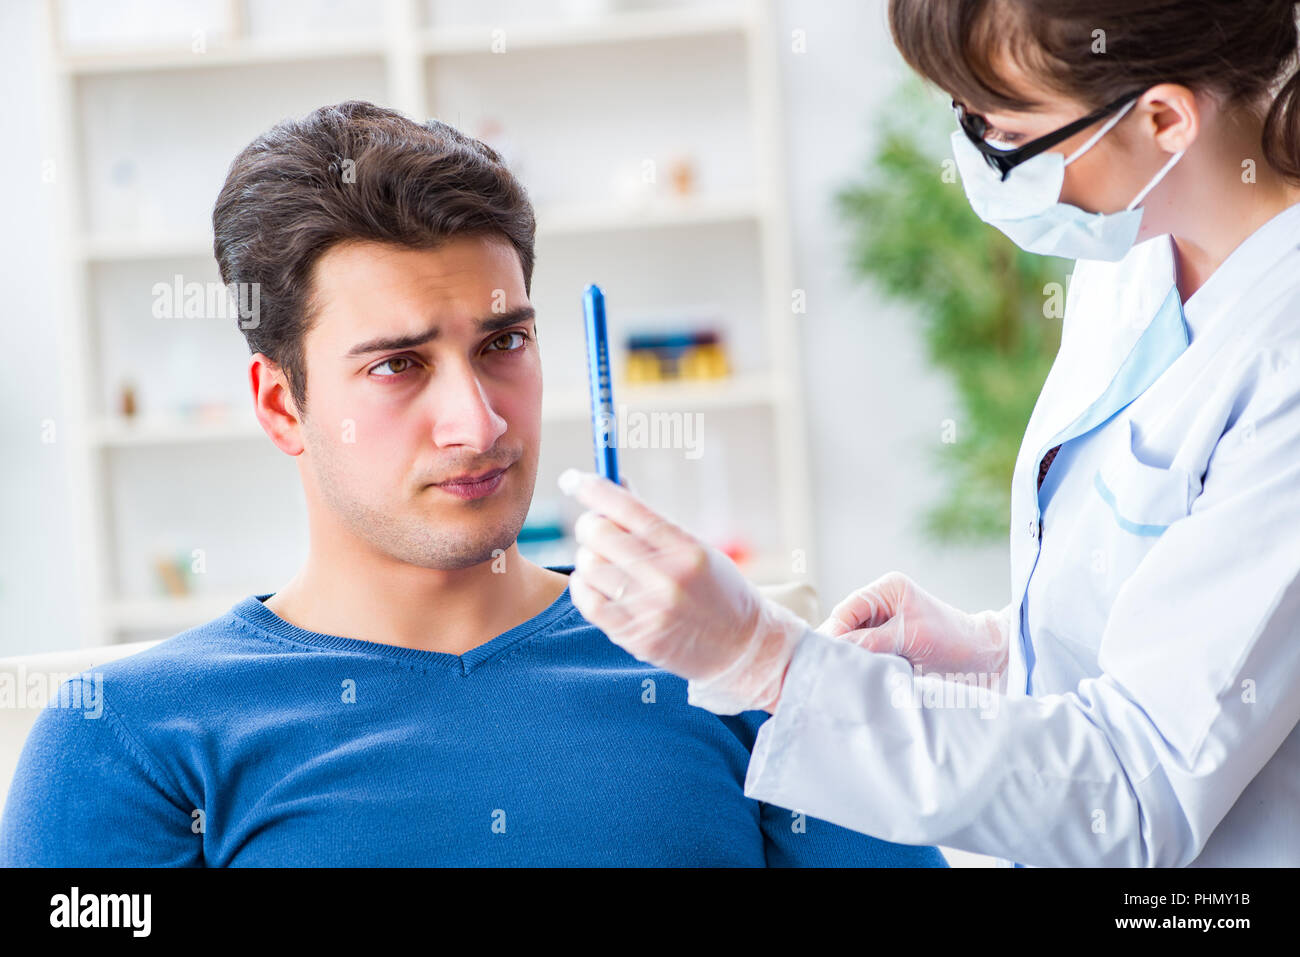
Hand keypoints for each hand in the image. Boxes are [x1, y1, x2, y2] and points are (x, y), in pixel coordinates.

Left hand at [558, 468, 810, 713]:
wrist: (743, 646)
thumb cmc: (716, 590)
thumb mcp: (695, 549)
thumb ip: (651, 522)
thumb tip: (611, 483)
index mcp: (685, 548)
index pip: (628, 507)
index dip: (594, 488)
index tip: (573, 479)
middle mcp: (666, 577)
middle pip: (599, 533)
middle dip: (591, 525)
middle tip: (597, 529)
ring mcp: (649, 609)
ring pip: (588, 565)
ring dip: (589, 558)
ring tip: (605, 563)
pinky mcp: (634, 636)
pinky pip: (586, 601)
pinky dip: (583, 586)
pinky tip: (596, 583)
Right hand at [818, 571, 1009, 682]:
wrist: (984, 660)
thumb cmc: (954, 643)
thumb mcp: (910, 639)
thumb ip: (871, 642)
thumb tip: (835, 651)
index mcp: (887, 589)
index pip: (846, 610)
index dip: (833, 633)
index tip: (824, 658)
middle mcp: (880, 603)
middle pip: (844, 625)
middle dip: (839, 647)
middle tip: (829, 672)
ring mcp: (882, 624)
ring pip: (850, 642)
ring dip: (850, 659)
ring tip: (843, 678)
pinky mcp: (886, 644)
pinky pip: (863, 654)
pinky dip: (860, 666)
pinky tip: (857, 679)